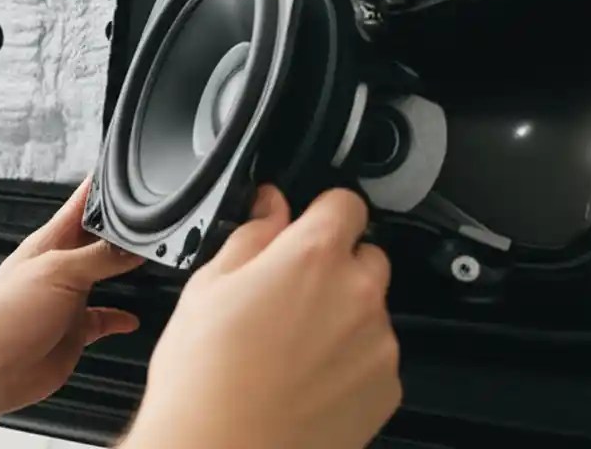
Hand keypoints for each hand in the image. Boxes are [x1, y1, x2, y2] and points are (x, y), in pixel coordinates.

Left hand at [0, 178, 144, 413]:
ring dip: (122, 271)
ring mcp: (66, 299)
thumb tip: (132, 247)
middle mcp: (59, 268)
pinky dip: (118, 318)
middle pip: (95, 240)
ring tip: (147, 259)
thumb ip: (99, 257)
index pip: (79, 206)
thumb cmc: (8, 313)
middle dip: (119, 231)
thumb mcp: (60, 272)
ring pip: (102, 277)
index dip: (99, 189)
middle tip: (148, 222)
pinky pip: (102, 320)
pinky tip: (131, 319)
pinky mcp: (73, 331)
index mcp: (49, 243)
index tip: (121, 174)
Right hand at [123, 186, 400, 448]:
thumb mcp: (207, 287)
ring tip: (288, 349)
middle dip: (334, 268)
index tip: (307, 227)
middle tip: (288, 298)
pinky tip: (306, 379)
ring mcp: (377, 343)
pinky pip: (375, 357)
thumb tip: (270, 208)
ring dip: (341, 317)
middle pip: (365, 256)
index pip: (344, 203)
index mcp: (311, 256)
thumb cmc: (205, 381)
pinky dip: (350, 362)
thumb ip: (251, 236)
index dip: (322, 212)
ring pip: (369, 310)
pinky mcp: (386, 387)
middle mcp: (356, 293)